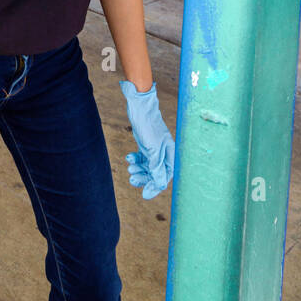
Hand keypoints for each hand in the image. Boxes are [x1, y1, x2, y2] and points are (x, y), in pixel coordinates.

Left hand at [119, 80, 174, 198]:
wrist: (140, 106)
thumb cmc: (149, 126)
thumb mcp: (152, 149)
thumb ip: (157, 167)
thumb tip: (159, 184)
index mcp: (171, 154)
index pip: (165, 176)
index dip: (156, 186)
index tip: (145, 194)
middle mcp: (164, 153)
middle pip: (156, 173)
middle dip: (144, 177)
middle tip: (132, 179)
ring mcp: (155, 148)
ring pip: (148, 166)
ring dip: (139, 169)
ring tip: (130, 169)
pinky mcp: (147, 144)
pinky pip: (142, 158)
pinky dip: (136, 160)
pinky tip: (129, 157)